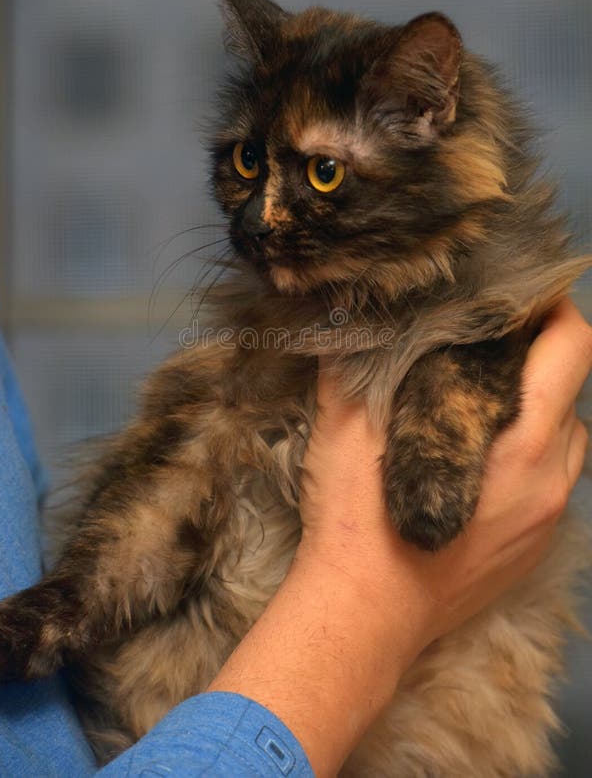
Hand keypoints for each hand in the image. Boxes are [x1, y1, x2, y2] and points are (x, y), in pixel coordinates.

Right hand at [298, 297, 590, 655]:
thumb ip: (356, 365)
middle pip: (574, 391)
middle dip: (540, 356)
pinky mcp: (532, 548)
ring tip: (484, 397)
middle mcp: (549, 479)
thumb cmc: (357, 525)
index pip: (572, 350)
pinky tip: (480, 454)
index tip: (520, 295)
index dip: (555, 310)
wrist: (361, 618)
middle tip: (487, 341)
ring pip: (570, 440)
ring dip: (541, 407)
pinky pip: (553, 480)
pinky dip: (532, 452)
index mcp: (520, 442)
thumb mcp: (345, 431)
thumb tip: (352, 316)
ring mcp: (545, 519)